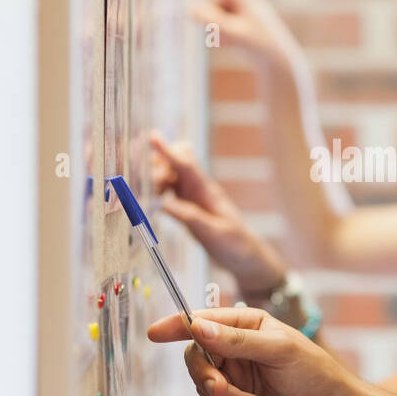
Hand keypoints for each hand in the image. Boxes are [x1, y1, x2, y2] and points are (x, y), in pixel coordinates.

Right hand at [147, 304, 391, 395]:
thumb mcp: (280, 350)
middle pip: (195, 358)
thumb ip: (238, 341)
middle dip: (206, 376)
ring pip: (204, 389)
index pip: (203, 321)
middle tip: (222, 388)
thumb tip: (199, 329)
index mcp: (247, 325)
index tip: (155, 333)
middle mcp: (236, 349)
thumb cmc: (317, 374)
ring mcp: (236, 378)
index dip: (177, 326)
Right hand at [149, 131, 286, 296]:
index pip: (185, 165)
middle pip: (175, 166)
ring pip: (171, 178)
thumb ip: (191, 218)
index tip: (153, 136)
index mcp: (207, 193)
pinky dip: (160, 194)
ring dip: (158, 181)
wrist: (245, 259)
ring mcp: (193, 200)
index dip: (168, 151)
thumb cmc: (235, 246)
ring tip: (152, 196)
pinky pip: (171, 194)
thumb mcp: (214, 234)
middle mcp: (199, 191)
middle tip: (153, 186)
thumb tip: (166, 205)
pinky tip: (153, 202)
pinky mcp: (189, 211)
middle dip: (159, 167)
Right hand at [176, 0, 305, 72]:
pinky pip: (210, 23)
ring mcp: (231, 3)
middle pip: (205, 5)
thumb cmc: (260, 44)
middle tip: (235, 37)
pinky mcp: (229, 13)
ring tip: (238, 39)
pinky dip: (218, 36)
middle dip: (211, 24)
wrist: (275, 57)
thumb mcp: (236, 34)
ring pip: (205, 16)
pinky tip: (235, 41)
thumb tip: (190, 8)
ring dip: (216, 32)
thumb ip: (213, 21)